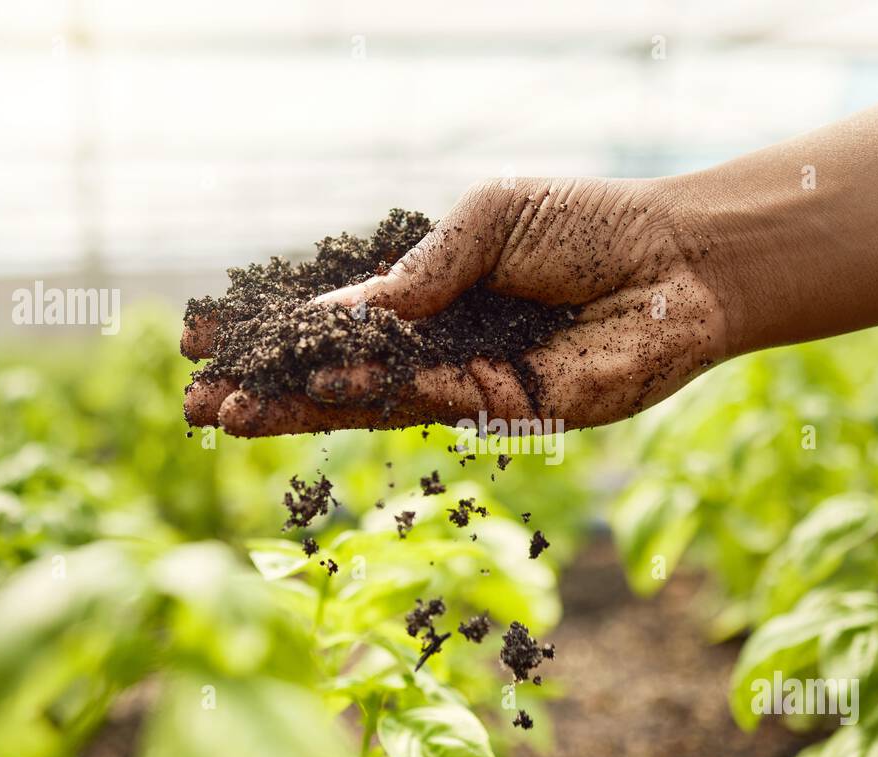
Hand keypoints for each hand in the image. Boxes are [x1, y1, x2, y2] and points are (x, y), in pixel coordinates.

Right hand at [181, 176, 735, 435]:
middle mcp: (442, 345)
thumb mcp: (487, 221)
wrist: (677, 264)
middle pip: (342, 372)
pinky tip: (314, 390)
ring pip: (370, 400)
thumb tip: (345, 313)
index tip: (206, 337)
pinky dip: (371, 395)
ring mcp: (470, 382)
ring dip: (299, 406)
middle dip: (270, 385)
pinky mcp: (506, 412)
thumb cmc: (591, 227)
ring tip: (229, 409)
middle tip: (199, 398)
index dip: (279, 333)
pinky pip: (427, 401)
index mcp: (434, 297)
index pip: (340, 322)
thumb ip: (420, 271)